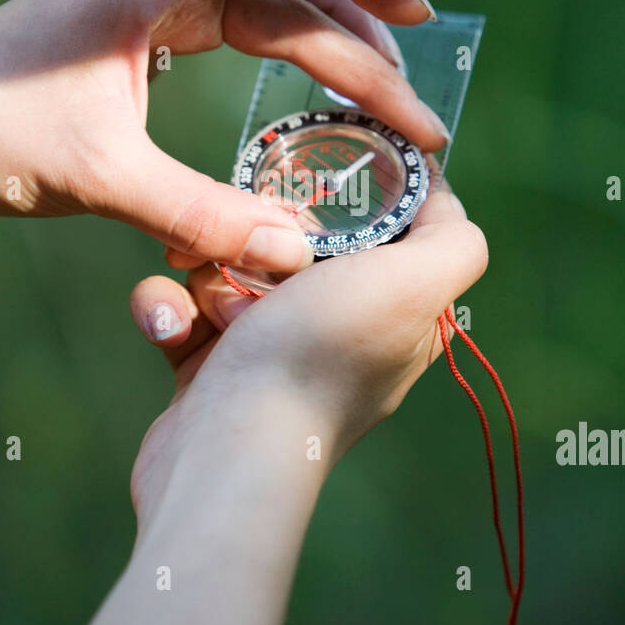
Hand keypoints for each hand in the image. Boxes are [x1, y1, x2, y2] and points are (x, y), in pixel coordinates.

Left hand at [0, 0, 446, 273]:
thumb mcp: (99, 178)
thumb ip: (199, 215)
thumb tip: (297, 253)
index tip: (418, 16)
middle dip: (361, 44)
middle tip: (415, 114)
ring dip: (330, 38)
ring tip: (384, 91)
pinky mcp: (142, 21)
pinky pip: (236, 16)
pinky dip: (286, 45)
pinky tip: (309, 78)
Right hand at [127, 186, 487, 528]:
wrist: (227, 450)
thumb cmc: (320, 359)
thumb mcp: (415, 287)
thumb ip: (454, 240)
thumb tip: (440, 199)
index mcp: (396, 313)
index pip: (389, 233)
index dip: (361, 197)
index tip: (328, 173)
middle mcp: (340, 332)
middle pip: (299, 239)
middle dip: (262, 231)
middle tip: (252, 240)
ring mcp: (272, 351)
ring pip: (231, 266)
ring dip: (208, 272)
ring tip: (212, 301)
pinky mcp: (211, 368)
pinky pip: (184, 308)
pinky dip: (170, 310)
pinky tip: (175, 328)